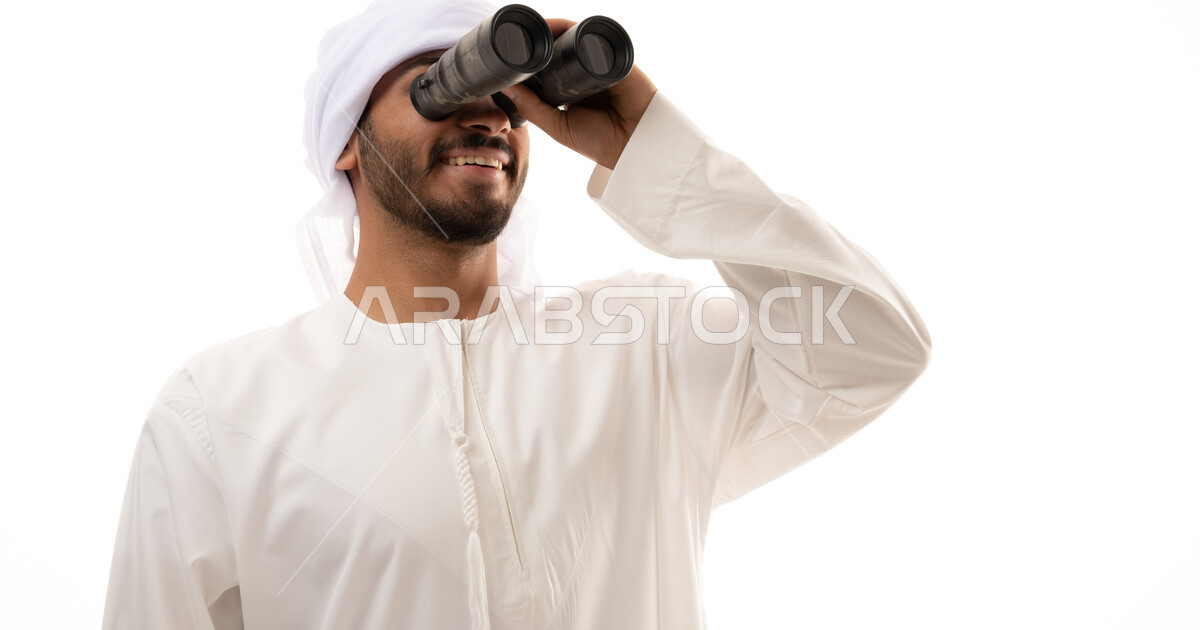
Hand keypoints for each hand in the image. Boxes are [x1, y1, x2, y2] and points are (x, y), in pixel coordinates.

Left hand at [500, 18, 657, 170]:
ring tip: (531, 31)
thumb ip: (532, 108)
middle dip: (538, 43)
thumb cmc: (601, 141)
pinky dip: (573, 29)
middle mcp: (583, 75)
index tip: (508, 55)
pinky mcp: (613, 57)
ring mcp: (598, 64)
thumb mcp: (558, 127)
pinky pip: (590, 37)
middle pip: (558, 51)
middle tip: (515, 39)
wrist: (635, 144)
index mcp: (570, 91)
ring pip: (572, 40)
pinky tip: (556, 28)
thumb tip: (504, 86)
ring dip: (552, 32)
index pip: (546, 69)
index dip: (529, 61)